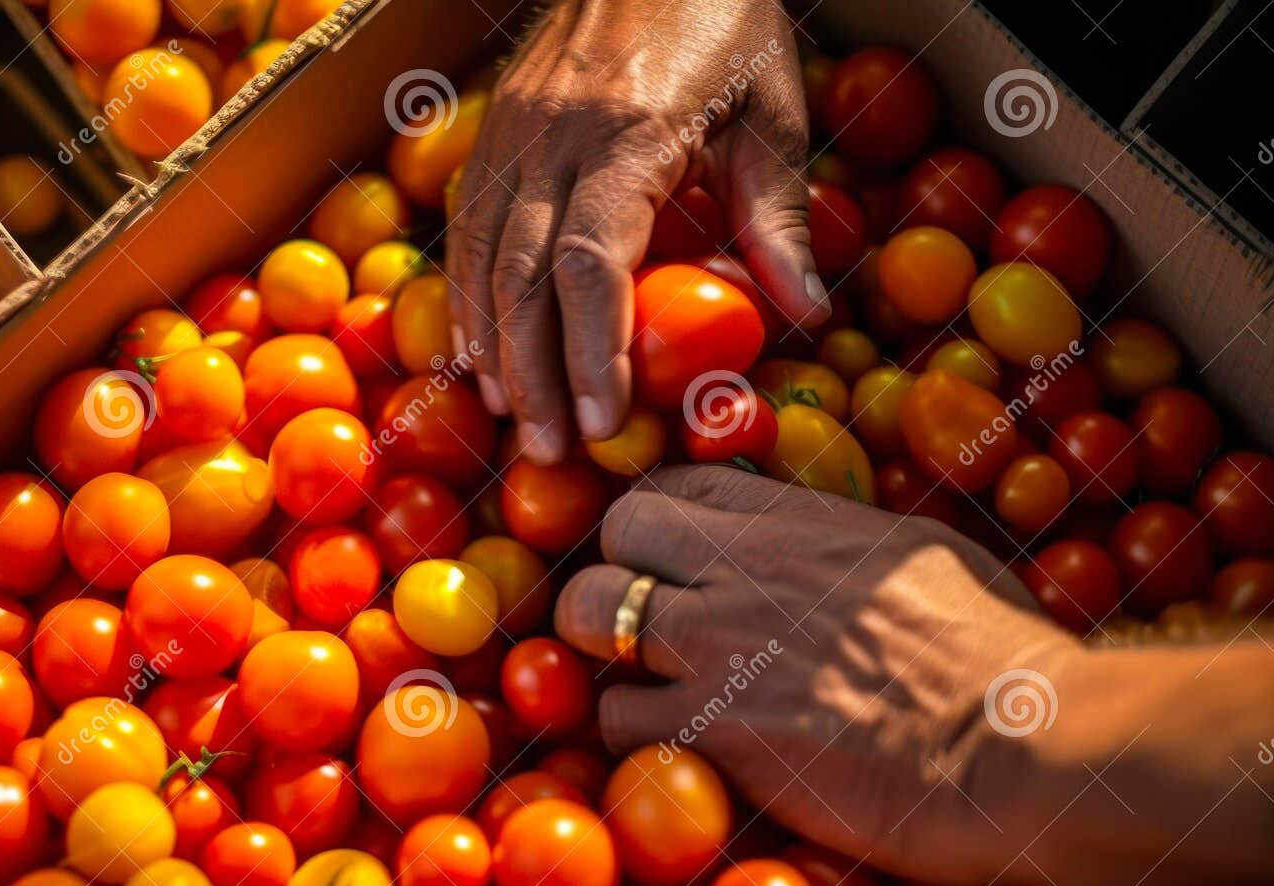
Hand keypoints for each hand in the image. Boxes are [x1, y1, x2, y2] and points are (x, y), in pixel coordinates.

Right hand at [448, 0, 828, 462]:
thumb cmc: (725, 16)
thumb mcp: (773, 108)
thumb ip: (779, 216)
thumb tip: (805, 315)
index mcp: (628, 132)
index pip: (590, 262)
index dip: (593, 351)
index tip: (608, 421)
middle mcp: (553, 135)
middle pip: (523, 276)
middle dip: (535, 375)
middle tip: (551, 453)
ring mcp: (512, 129)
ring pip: (482, 257)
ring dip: (491, 348)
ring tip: (512, 421)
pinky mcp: (494, 128)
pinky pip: (467, 226)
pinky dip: (468, 297)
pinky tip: (478, 352)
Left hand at [554, 465, 1078, 884]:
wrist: (1019, 743)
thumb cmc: (1002, 655)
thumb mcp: (922, 557)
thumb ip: (843, 542)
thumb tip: (816, 545)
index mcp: (798, 519)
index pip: (675, 485)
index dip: (655, 526)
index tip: (665, 564)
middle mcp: (742, 566)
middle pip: (615, 531)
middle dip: (612, 571)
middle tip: (637, 621)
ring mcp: (718, 645)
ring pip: (587, 614)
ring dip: (601, 650)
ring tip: (642, 685)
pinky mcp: (712, 728)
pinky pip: (616, 717)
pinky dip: (630, 735)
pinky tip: (673, 749)